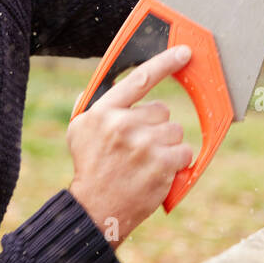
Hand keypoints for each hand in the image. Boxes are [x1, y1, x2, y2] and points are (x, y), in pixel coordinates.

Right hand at [66, 45, 193, 250]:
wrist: (96, 209)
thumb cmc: (90, 167)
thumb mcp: (79, 131)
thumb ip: (95, 105)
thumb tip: (112, 82)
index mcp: (103, 112)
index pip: (140, 78)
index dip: (165, 62)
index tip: (184, 53)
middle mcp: (123, 125)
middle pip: (162, 110)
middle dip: (156, 126)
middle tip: (140, 146)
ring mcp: (144, 145)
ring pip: (175, 131)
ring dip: (167, 145)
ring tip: (147, 161)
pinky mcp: (161, 165)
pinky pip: (185, 152)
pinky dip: (177, 162)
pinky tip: (159, 171)